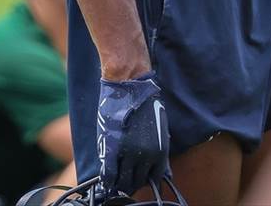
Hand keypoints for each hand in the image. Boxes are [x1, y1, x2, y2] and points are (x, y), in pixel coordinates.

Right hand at [97, 71, 169, 199]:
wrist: (130, 86)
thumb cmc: (146, 103)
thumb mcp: (160, 128)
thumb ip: (160, 150)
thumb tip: (164, 171)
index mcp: (160, 150)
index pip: (155, 178)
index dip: (147, 182)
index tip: (140, 181)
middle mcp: (147, 155)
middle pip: (138, 181)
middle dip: (132, 184)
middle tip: (126, 183)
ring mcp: (129, 153)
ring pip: (123, 180)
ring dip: (119, 184)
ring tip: (115, 184)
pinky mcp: (113, 147)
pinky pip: (109, 173)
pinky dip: (107, 179)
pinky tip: (106, 179)